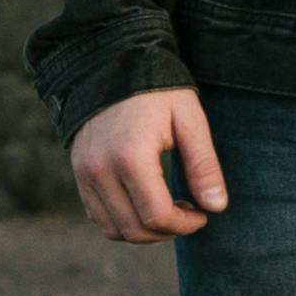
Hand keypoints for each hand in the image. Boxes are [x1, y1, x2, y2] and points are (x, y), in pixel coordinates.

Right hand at [69, 85, 228, 240]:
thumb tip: (216, 207)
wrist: (110, 65)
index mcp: (131, 157)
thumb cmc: (157, 91)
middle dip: (168, 231)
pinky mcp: (79, 172)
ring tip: (165, 209)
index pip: (158, 217)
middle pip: (135, 230)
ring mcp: (85, 173)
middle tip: (188, 213)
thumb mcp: (189, 120)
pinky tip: (142, 203)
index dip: (186, 225)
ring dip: (144, 230)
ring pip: (114, 229)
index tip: (202, 214)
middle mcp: (101, 170)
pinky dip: (122, 221)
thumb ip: (204, 165)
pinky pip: (98, 215)